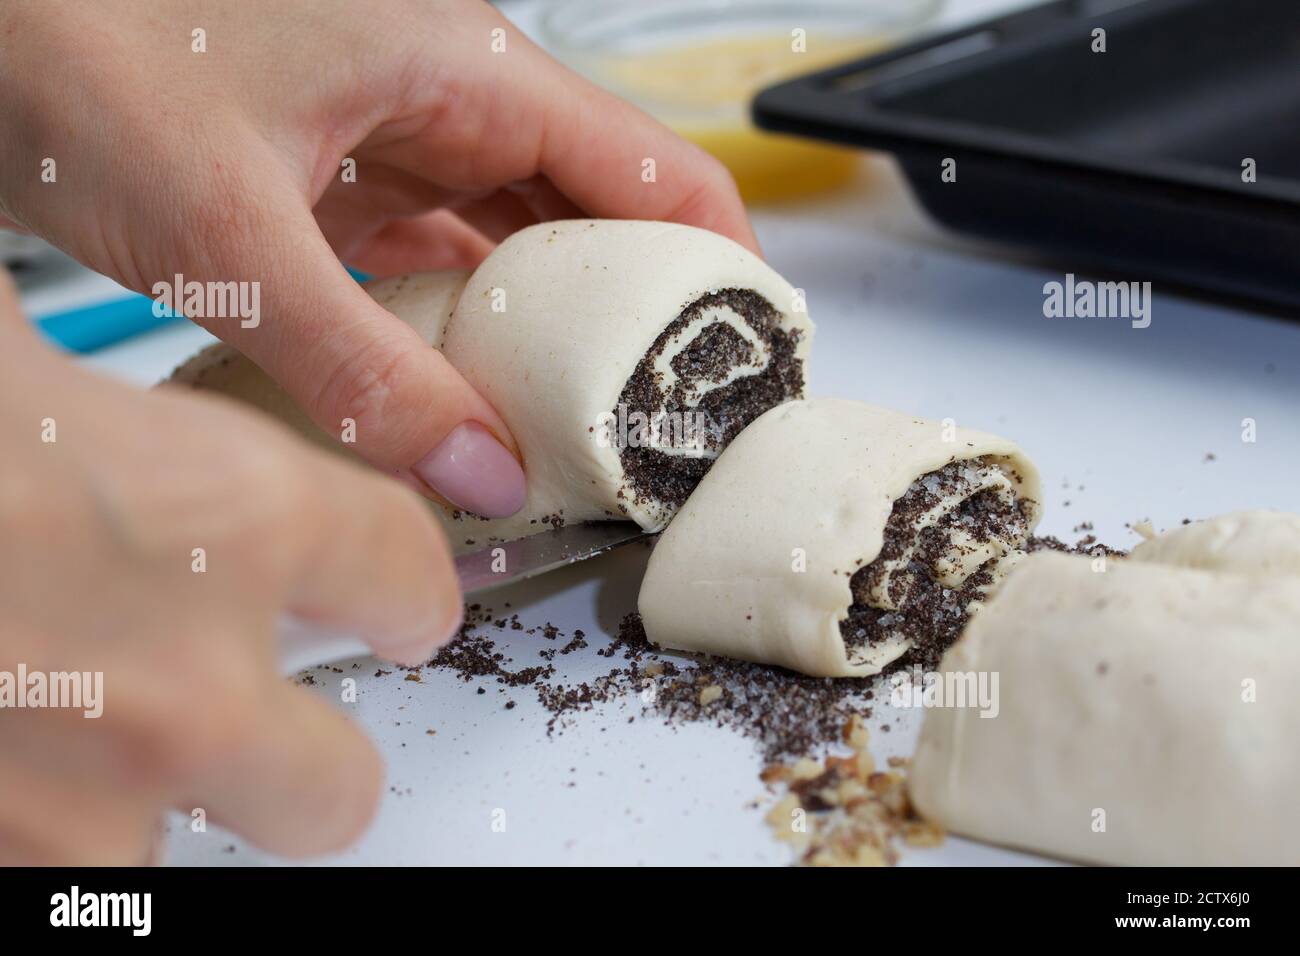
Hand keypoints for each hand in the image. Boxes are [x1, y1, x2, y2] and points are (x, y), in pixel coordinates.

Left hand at [0, 0, 756, 517]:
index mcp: (467, 65)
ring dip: (548, 331)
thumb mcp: (233, 233)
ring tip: (580, 428)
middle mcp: (449, 91)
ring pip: (519, 241)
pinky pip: (439, 254)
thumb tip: (479, 469)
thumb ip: (364, 366)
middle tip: (661, 423)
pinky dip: (462, 324)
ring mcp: (397, 130)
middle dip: (638, 318)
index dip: (723, 263)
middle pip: (598, 213)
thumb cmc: (71, 41)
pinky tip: (467, 390)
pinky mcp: (343, 171)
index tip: (751, 356)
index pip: (656, 167)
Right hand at [0, 272, 459, 862]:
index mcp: (223, 520)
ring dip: (131, 805)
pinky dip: (31, 826)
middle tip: (235, 711)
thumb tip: (90, 408)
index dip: (397, 585)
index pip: (404, 573)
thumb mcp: (6, 366)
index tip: (385, 599)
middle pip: (336, 787)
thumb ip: (91, 414)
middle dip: (300, 756)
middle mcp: (178, 691)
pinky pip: (57, 880)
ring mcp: (74, 813)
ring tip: (52, 717)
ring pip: (176, 861)